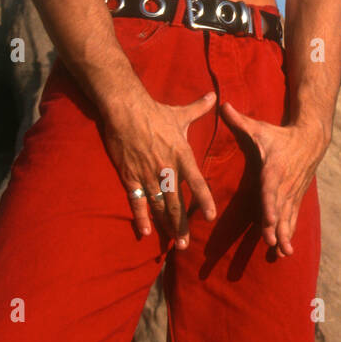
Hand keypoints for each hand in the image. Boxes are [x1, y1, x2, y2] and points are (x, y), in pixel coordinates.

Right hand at [101, 89, 217, 247]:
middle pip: (176, 202)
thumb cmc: (155, 112)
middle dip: (181, 225)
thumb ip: (200, 109)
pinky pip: (136, 200)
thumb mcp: (180, 112)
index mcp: (182, 155)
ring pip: (158, 205)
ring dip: (165, 225)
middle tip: (186, 245)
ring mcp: (147, 174)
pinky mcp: (130, 175)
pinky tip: (145, 232)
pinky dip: (141, 217)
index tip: (209, 217)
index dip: (203, 200)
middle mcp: (166, 168)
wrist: (125, 109)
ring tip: (172, 243)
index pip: (196, 182)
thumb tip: (215, 96)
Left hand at [220, 101, 326, 256]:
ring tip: (282, 252)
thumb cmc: (280, 134)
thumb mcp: (260, 127)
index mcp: (274, 168)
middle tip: (271, 242)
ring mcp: (291, 192)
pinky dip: (290, 233)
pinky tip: (286, 251)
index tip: (270, 218)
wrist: (311, 138)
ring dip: (285, 235)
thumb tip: (221, 104)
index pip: (271, 188)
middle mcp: (284, 183)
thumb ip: (239, 120)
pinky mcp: (295, 197)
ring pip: (288, 216)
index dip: (270, 203)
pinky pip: (293, 217)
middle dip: (276, 226)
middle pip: (280, 208)